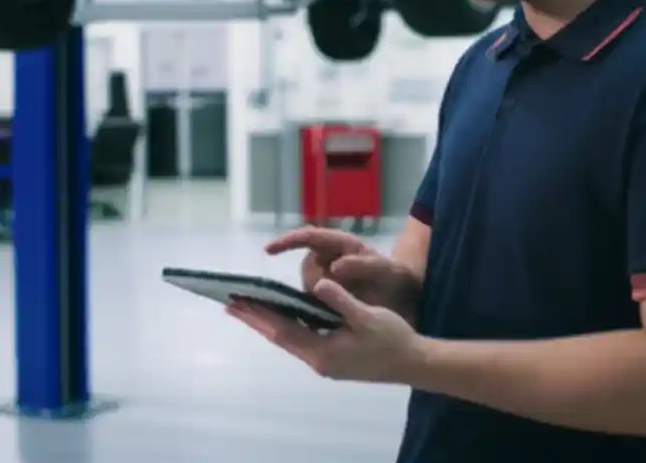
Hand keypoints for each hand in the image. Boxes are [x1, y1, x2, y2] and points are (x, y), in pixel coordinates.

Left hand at [227, 278, 422, 383]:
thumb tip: (320, 283)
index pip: (282, 331)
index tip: (237, 302)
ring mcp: (325, 362)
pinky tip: (284, 316)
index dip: (259, 315)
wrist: (414, 363)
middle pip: (280, 337)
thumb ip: (342, 301)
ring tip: (251, 308)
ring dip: (270, 323)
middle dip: (256, 319)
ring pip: (290, 339)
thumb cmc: (392, 339)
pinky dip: (289, 326)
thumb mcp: (368, 317)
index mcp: (323, 352)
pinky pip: (302, 340)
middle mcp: (318, 360)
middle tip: (231, 304)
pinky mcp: (333, 359)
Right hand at [265, 228, 420, 320]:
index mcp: (343, 245)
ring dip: (318, 297)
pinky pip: (314, 298)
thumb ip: (364, 266)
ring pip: (309, 286)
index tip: (269, 250)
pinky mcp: (331, 293)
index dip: (288, 241)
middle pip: (306, 267)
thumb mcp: (387, 272)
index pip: (309, 237)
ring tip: (343, 307)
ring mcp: (330, 275)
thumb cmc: (398, 278)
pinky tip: (329, 317)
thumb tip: (336, 267)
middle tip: (325, 296)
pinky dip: (317, 307)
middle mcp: (332, 257)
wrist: (409, 294)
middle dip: (312, 283)